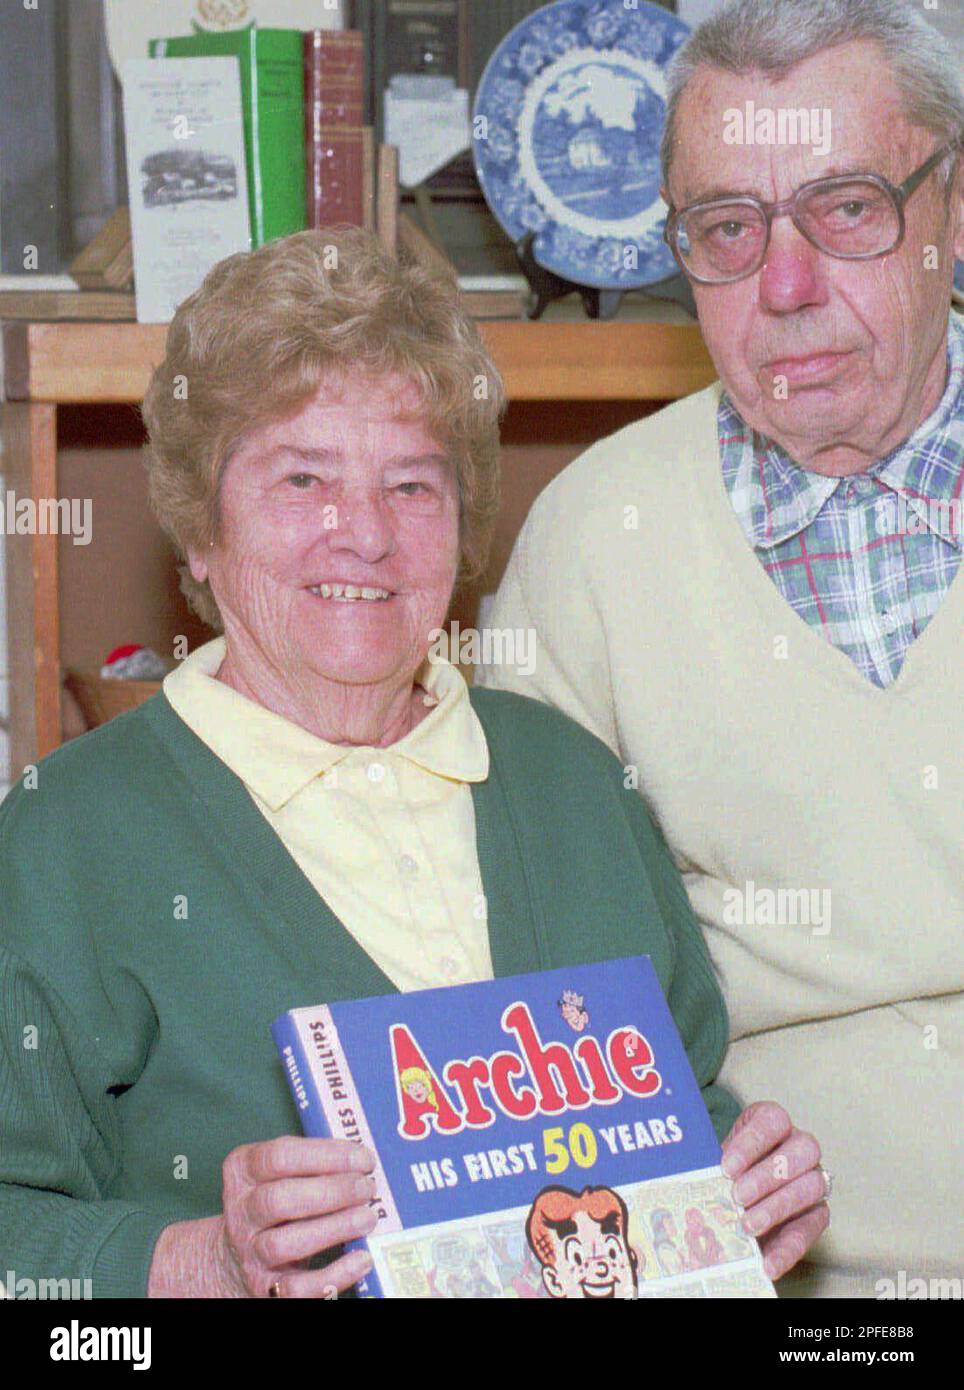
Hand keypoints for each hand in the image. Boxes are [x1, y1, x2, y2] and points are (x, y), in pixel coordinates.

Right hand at [218, 1136, 378, 1296]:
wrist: (239, 1257)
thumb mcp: (280, 1173)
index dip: (326, 1156)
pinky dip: (334, 1275)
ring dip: (333, 1229)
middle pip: (279, 1199)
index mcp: (243, 1171)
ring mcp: (251, 1253)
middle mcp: (242, 1212)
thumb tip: (363, 1165)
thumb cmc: (276, 1204)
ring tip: (367, 1218)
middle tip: (367, 1188)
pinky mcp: (267, 1288)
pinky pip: (297, 1288)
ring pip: (284, 1244)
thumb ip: (313, 1164)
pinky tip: (361, 1259)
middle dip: (331, 1191)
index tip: (363, 1159)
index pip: (279, 1156)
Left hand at [721, 1101, 829, 1281]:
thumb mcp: (715, 1161)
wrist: (737, 1201)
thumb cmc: (726, 1173)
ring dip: (777, 1207)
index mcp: (773, 1123)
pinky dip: (788, 1249)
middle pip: (802, 1149)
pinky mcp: (816, 1214)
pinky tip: (768, 1264)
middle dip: (768, 1174)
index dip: (752, 1141)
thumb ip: (706, 1163)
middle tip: (738, 1196)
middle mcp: (799, 1147)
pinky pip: (810, 1229)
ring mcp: (813, 1179)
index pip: (773, 1120)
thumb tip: (676, 1169)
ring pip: (811, 1185)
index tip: (727, 1167)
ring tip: (747, 1226)